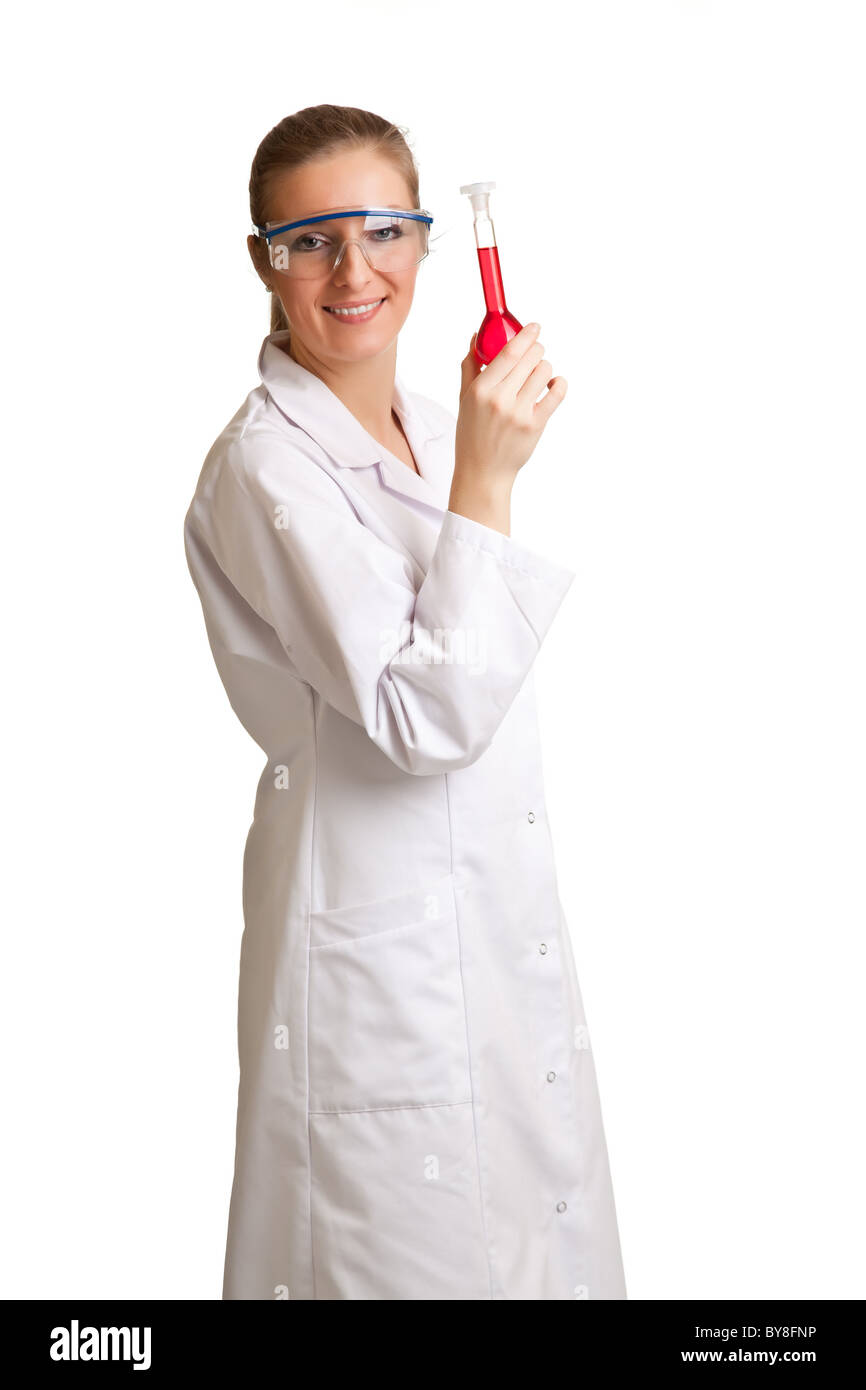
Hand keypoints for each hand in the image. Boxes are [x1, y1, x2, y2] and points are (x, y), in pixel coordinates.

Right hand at [448, 324, 566, 535]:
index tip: (534, 327)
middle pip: (531, 357)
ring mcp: (520, 412)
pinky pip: (557, 392)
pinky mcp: (536, 424)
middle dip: (536, 350)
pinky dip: (558, 383)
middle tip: (534, 353)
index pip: (508, 351)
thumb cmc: (473, 434)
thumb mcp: (465, 399)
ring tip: (538, 376)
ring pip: (545, 371)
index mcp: (481, 390)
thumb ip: (471, 366)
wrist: (483, 471)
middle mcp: (500, 399)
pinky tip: (552, 384)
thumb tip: (476, 337)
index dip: (525, 334)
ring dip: (544, 368)